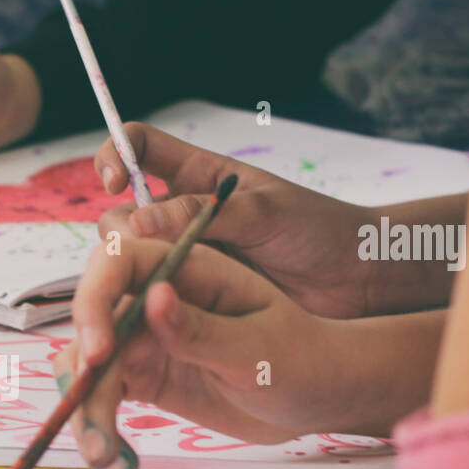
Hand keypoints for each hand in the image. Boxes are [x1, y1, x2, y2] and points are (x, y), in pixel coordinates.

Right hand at [55, 238, 444, 468]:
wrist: (318, 395)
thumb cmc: (302, 357)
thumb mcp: (258, 348)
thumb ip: (202, 328)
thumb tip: (154, 297)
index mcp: (185, 269)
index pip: (116, 263)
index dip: (93, 301)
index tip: (99, 356)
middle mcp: (154, 297)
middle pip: (90, 322)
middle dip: (83, 376)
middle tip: (99, 433)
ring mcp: (145, 337)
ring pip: (87, 366)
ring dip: (84, 414)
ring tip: (106, 462)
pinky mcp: (143, 375)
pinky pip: (102, 396)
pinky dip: (97, 430)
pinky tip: (113, 466)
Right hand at [96, 123, 446, 318]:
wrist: (355, 284)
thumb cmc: (319, 233)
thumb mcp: (264, 213)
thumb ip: (202, 215)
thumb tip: (138, 222)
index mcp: (198, 176)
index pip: (139, 147)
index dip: (114, 155)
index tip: (113, 183)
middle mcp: (181, 215)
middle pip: (120, 214)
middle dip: (120, 234)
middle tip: (145, 258)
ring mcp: (183, 257)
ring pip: (127, 261)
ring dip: (128, 276)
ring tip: (152, 296)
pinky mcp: (189, 298)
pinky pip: (149, 299)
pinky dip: (140, 308)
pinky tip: (150, 321)